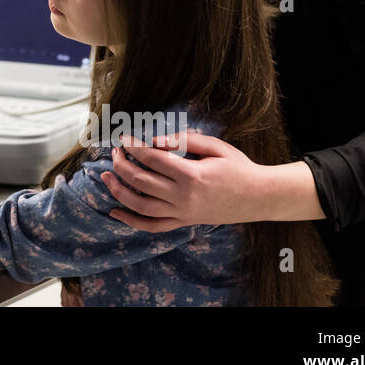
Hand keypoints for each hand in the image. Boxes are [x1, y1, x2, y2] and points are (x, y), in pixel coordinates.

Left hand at [99, 132, 268, 230]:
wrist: (259, 197)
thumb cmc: (238, 167)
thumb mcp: (215, 146)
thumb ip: (184, 140)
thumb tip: (155, 140)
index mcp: (192, 175)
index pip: (152, 159)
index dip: (134, 147)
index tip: (123, 138)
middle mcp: (184, 197)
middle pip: (141, 180)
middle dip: (122, 164)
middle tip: (115, 152)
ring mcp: (183, 213)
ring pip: (141, 206)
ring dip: (119, 191)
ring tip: (105, 177)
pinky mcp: (184, 222)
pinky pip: (153, 226)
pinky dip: (131, 221)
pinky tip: (115, 212)